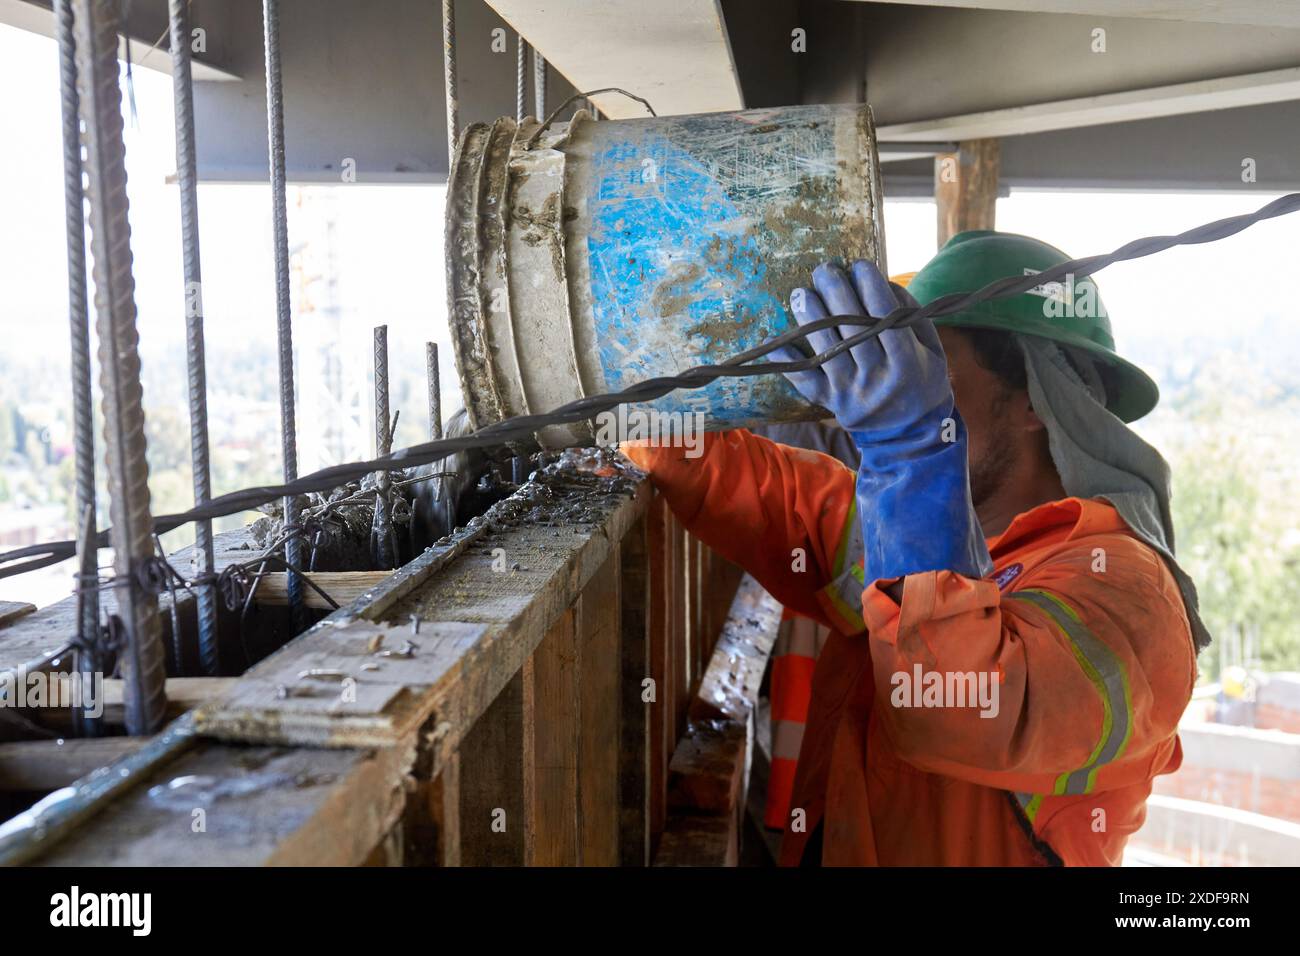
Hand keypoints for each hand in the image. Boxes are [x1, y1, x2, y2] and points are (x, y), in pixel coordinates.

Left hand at [771, 260, 951, 441]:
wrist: (910, 436)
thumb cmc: (923, 382)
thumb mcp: (932, 350)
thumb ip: (912, 317)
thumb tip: (883, 283)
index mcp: (906, 362)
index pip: (883, 317)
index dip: (870, 287)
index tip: (859, 264)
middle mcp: (876, 377)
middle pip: (850, 327)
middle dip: (835, 292)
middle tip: (824, 270)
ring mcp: (850, 392)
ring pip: (825, 348)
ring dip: (809, 317)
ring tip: (800, 293)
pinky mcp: (831, 403)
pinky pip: (805, 381)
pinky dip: (788, 362)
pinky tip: (774, 342)